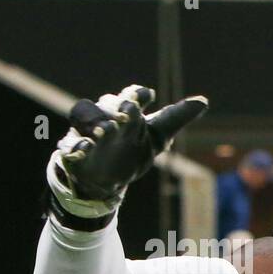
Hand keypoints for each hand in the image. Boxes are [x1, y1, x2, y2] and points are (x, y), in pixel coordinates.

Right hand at [48, 85, 208, 220]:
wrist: (106, 179)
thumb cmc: (131, 151)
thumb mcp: (156, 137)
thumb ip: (175, 118)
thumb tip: (203, 101)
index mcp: (126, 113)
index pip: (131, 97)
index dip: (137, 94)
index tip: (147, 95)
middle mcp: (105, 117)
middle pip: (106, 102)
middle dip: (117, 105)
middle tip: (129, 110)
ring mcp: (87, 133)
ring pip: (83, 115)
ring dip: (95, 121)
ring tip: (106, 129)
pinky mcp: (73, 152)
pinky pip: (69, 146)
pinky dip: (76, 146)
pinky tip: (85, 148)